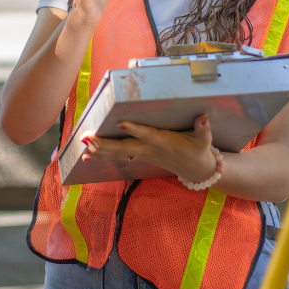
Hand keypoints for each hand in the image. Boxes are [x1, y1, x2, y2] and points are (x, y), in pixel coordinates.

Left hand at [80, 113, 218, 182]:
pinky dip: (102, 155)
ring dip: (99, 149)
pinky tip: (87, 155)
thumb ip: (203, 129)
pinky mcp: (140, 156)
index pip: (148, 135)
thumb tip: (203, 117)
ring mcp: (143, 155)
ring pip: (118, 153)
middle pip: (125, 147)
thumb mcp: (204, 141)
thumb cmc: (199, 151)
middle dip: (105, 144)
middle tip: (88, 137)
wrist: (196, 171)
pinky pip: (118, 157)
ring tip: (83, 144)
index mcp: (165, 142)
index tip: (121, 122)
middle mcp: (150, 150)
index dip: (135, 129)